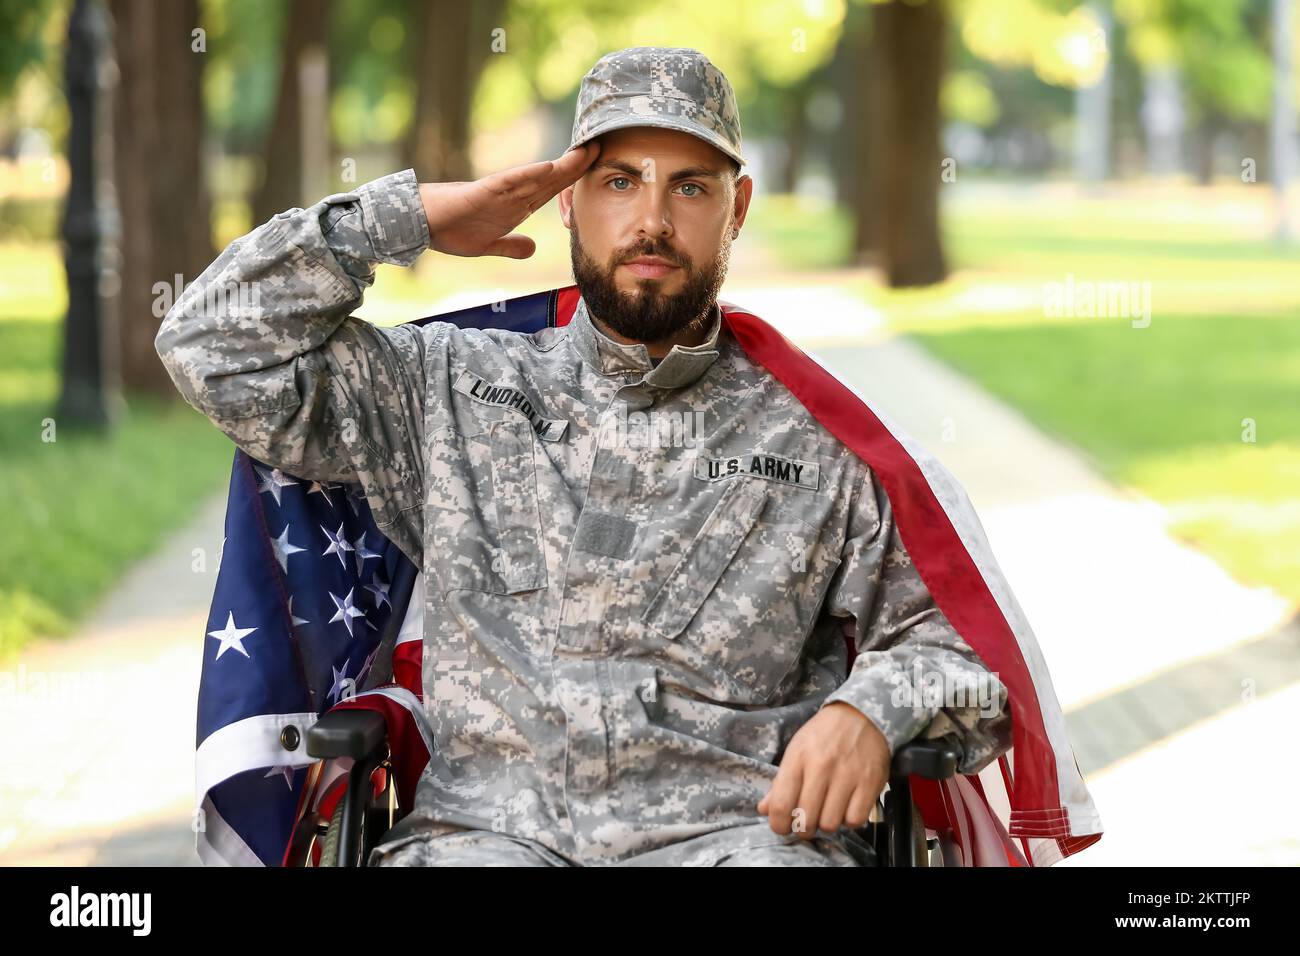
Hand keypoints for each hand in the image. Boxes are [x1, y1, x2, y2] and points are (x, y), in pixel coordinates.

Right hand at [417, 142, 598, 258]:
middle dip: (577, 166)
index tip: (597, 167)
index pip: (551, 190)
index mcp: (515, 207)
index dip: (574, 180)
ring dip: (561, 166)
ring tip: (585, 152)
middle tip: (602, 147)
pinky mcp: (482, 192)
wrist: (420, 225)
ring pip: (537, 176)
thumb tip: (533, 248)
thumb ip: (511, 245)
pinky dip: (528, 175)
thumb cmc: (450, 230)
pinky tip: (548, 168)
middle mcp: (512, 196)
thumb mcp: (488, 245)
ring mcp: (499, 193)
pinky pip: (509, 182)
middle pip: (551, 179)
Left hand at [757, 701, 890, 839]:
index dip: (778, 825)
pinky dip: (849, 820)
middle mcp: (822, 766)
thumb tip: (764, 809)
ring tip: (827, 811)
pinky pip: (855, 819)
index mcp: (798, 757)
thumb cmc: (824, 735)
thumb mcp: (796, 749)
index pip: (781, 804)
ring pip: (831, 824)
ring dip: (827, 824)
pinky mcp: (870, 782)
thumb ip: (781, 782)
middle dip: (803, 829)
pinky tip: (846, 808)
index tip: (782, 827)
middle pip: (806, 819)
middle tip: (806, 823)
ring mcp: (848, 775)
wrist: (861, 715)